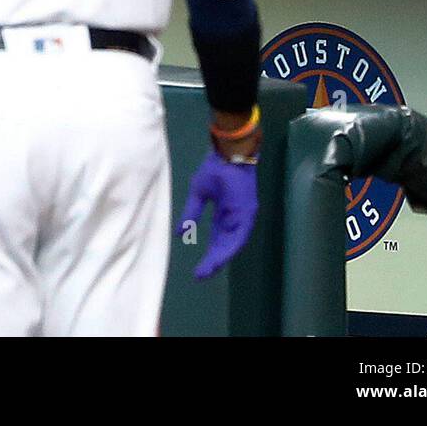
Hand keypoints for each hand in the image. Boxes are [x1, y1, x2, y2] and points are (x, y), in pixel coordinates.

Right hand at [177, 150, 257, 279]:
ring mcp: (243, 216)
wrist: (228, 152)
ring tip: (207, 270)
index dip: (209, 254)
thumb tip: (178, 233)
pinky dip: (229, 246)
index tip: (198, 270)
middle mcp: (235, 218)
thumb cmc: (215, 167)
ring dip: (220, 257)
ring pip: (233, 243)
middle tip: (200, 275)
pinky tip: (220, 256)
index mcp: (224, 213)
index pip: (217, 239)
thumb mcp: (198, 193)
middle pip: (225, 245)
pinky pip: (239, 234)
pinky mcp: (247, 212)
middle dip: (213, 261)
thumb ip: (191, 213)